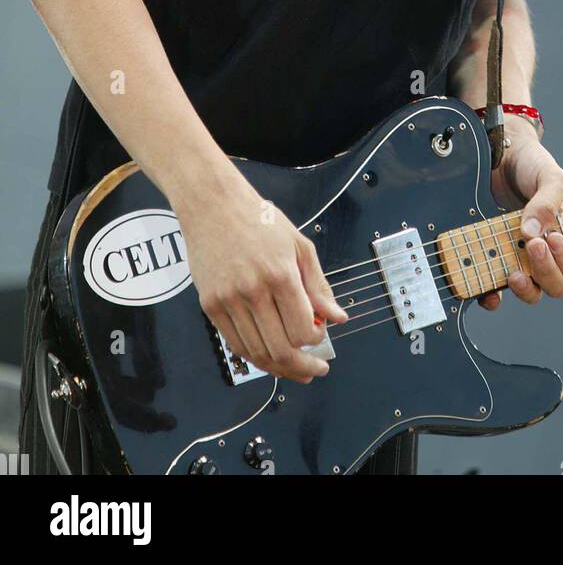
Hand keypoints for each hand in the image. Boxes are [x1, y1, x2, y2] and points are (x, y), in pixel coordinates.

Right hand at [176, 172, 347, 383]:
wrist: (214, 206)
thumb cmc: (259, 220)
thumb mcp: (299, 245)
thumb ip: (318, 285)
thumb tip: (338, 317)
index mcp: (280, 274)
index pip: (302, 329)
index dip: (316, 340)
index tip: (320, 335)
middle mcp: (252, 291)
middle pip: (280, 349)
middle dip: (302, 367)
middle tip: (314, 370)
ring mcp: (228, 301)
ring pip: (256, 353)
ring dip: (279, 367)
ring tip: (294, 368)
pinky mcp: (210, 306)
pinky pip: (234, 344)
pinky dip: (254, 356)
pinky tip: (268, 355)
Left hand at [478, 117, 562, 310]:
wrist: (502, 158)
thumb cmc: (534, 168)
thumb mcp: (550, 178)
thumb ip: (548, 202)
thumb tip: (531, 232)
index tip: (555, 238)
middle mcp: (548, 258)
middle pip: (556, 287)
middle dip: (547, 271)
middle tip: (533, 244)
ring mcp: (522, 261)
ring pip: (532, 293)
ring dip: (526, 289)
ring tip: (515, 272)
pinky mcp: (497, 262)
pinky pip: (497, 291)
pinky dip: (493, 297)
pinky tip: (491, 291)